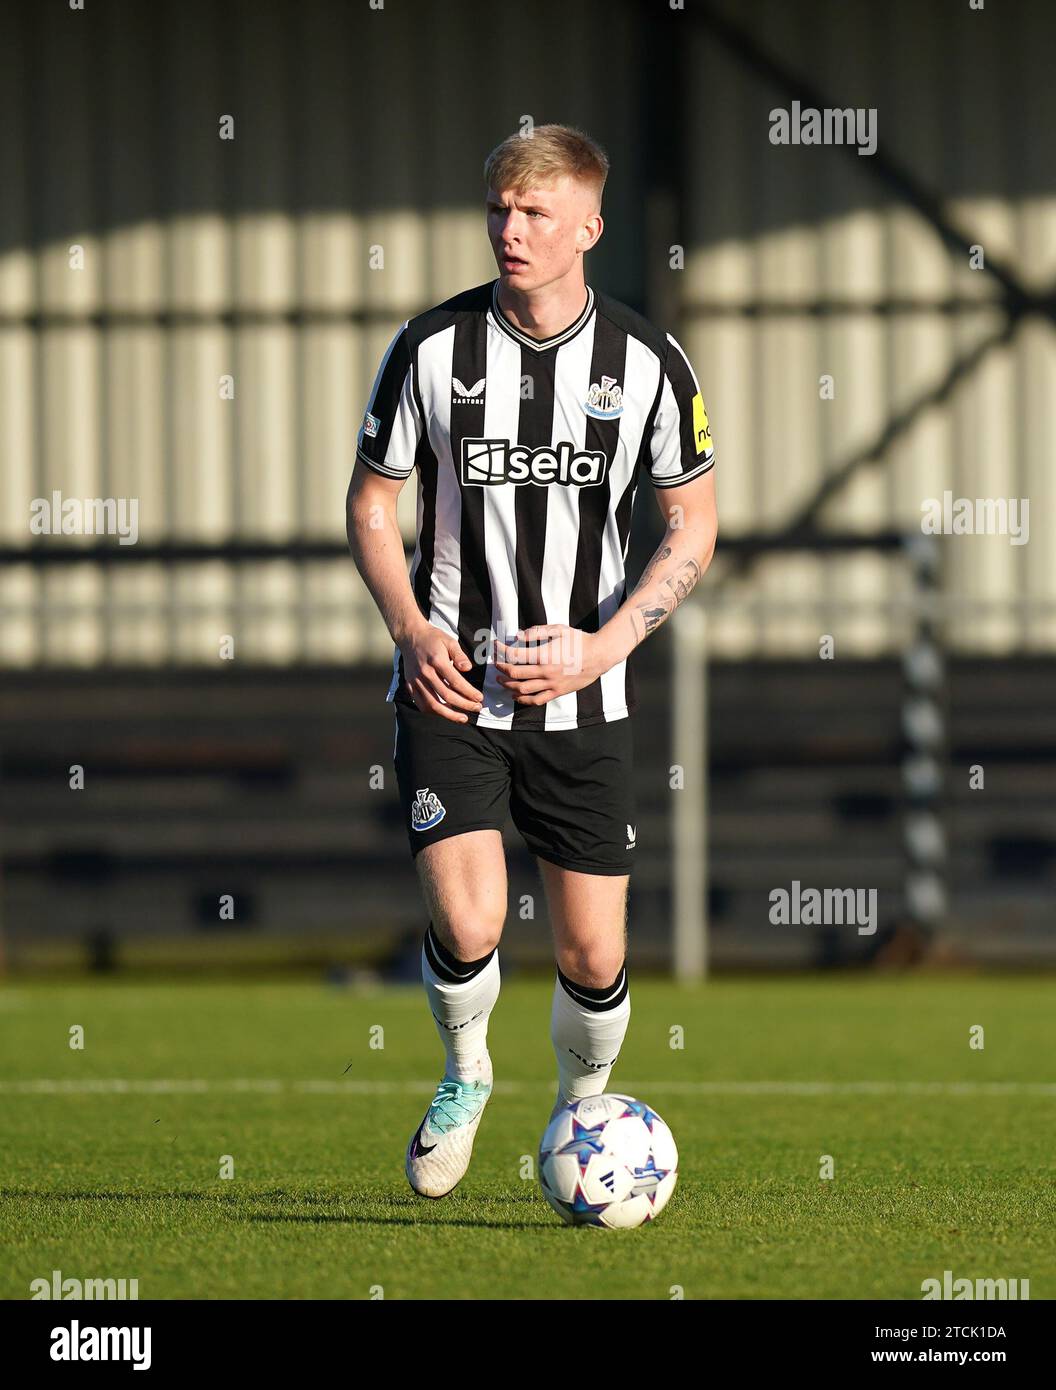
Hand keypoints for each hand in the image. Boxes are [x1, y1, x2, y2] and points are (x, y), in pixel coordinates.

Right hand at [400, 622, 482, 722]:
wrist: (410, 636)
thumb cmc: (433, 638)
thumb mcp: (449, 641)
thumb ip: (459, 656)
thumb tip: (468, 669)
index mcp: (436, 661)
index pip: (456, 682)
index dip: (469, 692)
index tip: (480, 698)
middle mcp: (425, 673)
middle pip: (446, 695)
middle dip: (464, 704)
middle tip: (477, 708)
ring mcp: (416, 680)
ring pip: (433, 704)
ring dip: (449, 714)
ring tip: (462, 718)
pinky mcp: (410, 685)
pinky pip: (421, 704)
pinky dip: (433, 711)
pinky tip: (444, 713)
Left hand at [494, 625, 612, 706]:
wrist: (599, 656)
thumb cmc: (579, 640)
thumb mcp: (559, 629)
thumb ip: (537, 631)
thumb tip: (518, 636)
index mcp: (544, 655)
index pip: (514, 655)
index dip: (501, 650)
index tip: (496, 646)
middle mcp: (546, 672)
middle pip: (514, 674)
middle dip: (501, 669)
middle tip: (495, 664)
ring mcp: (552, 684)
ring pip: (522, 690)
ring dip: (508, 685)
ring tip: (500, 680)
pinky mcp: (557, 692)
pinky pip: (536, 700)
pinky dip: (523, 699)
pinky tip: (515, 695)